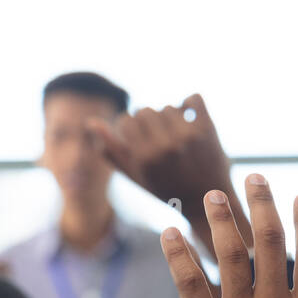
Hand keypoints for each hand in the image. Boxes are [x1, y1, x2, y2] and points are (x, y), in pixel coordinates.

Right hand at [88, 95, 249, 258]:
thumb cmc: (166, 188)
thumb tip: (90, 122)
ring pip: (168, 106)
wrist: (207, 199)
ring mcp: (188, 136)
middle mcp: (165, 146)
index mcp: (144, 158)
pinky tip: (188, 119)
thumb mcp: (135, 174)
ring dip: (169, 117)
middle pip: (145, 110)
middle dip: (148, 121)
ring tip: (174, 135)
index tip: (141, 140)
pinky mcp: (207, 128)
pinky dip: (189, 105)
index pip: (126, 120)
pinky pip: (193, 98)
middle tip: (157, 137)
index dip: (131, 128)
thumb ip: (111, 150)